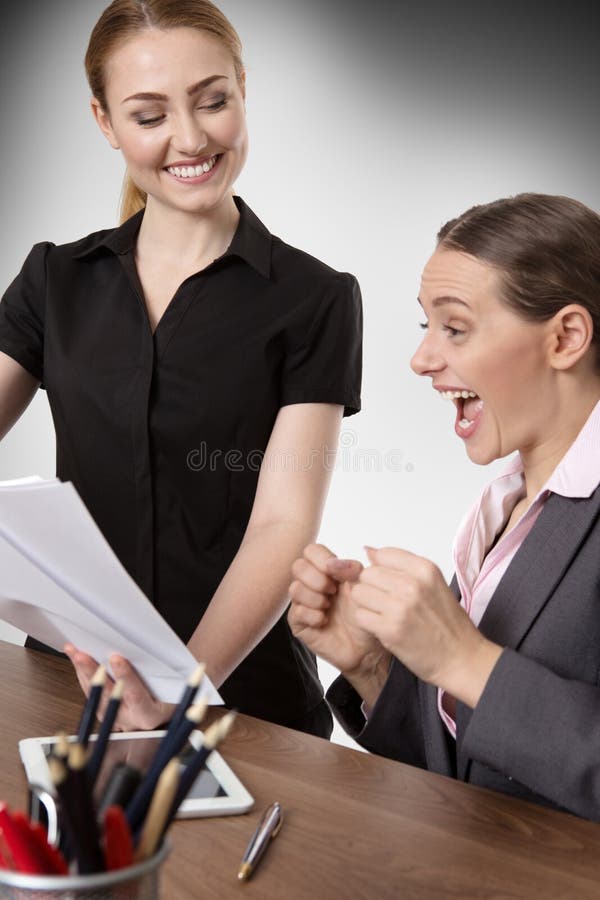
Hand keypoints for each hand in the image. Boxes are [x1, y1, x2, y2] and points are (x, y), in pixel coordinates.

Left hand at [64, 644, 174, 731]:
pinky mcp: (104, 711)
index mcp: (149, 716)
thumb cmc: (175, 696)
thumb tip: (144, 649)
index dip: (126, 677)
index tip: (117, 658)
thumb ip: (162, 674)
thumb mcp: (175, 687)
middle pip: (106, 697)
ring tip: (75, 651)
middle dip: (92, 673)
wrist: (171, 712)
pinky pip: (90, 694)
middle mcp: (129, 720)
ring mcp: (114, 718)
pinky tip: (76, 658)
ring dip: (82, 672)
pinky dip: (82, 674)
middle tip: (82, 654)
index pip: (136, 696)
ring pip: (94, 696)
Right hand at [288, 544, 389, 688]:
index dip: (321, 559)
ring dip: (315, 598)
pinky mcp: (299, 623)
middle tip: (332, 591)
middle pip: (298, 566)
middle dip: (317, 578)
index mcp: (326, 570)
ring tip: (329, 607)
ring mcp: (303, 602)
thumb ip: (351, 570)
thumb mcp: (364, 587)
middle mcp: (311, 584)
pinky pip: (297, 611)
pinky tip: (324, 621)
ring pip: (294, 588)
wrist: (367, 646)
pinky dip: (314, 616)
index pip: (311, 551)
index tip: (336, 573)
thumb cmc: (365, 614)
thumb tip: (334, 562)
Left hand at [351, 548, 502, 706]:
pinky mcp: (390, 629)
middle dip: (370, 587)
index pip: (382, 554)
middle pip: (367, 574)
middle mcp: (413, 584)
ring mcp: (401, 607)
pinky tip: (381, 627)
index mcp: (425, 569)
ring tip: (382, 615)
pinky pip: (360, 616)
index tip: (387, 582)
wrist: (461, 658)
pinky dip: (366, 623)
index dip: (379, 569)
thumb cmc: (447, 624)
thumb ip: (401, 567)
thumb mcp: (432, 584)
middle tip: (384, 602)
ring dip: (365, 605)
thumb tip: (369, 551)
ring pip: (359, 593)